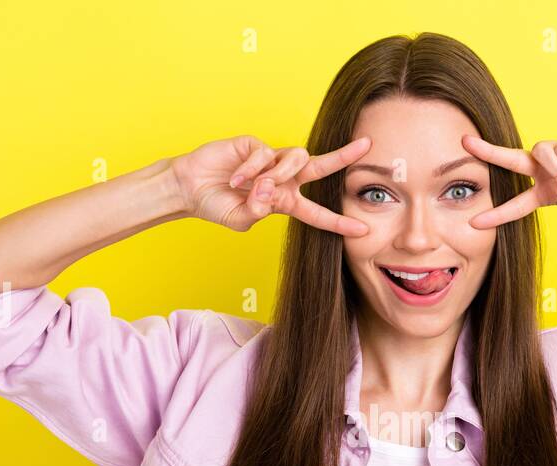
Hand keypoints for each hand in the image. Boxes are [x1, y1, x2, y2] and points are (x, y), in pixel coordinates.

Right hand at [171, 135, 371, 236]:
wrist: (189, 188)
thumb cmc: (216, 205)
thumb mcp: (240, 220)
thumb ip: (257, 212)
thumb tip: (268, 195)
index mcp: (284, 201)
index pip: (317, 213)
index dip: (338, 222)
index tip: (363, 229)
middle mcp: (282, 179)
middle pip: (320, 167)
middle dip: (343, 157)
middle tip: (367, 146)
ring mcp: (270, 160)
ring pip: (295, 160)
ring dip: (279, 175)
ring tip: (257, 187)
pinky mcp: (254, 145)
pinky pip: (264, 155)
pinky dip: (251, 170)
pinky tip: (235, 179)